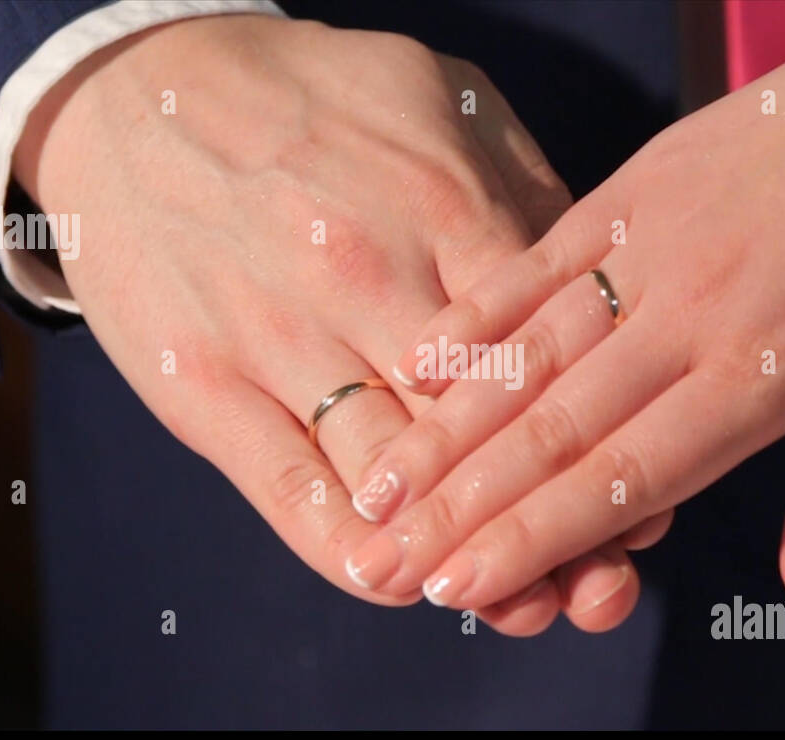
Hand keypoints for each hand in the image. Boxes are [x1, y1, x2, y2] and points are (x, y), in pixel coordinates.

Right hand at [12, 13, 646, 627]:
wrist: (143, 89)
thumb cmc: (316, 102)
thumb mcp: (446, 105)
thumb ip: (526, 200)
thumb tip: (593, 292)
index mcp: (449, 214)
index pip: (550, 357)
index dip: (601, 439)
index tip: (641, 498)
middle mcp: (372, 283)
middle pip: (484, 435)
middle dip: (548, 521)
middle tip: (599, 586)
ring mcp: (283, 340)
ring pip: (396, 481)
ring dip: (462, 556)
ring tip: (518, 605)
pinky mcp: (207, 387)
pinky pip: (292, 494)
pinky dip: (351, 551)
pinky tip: (397, 581)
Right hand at [343, 1, 784, 620]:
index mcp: (769, 370)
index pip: (624, 476)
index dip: (536, 537)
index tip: (464, 583)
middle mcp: (692, 314)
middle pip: (554, 426)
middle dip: (463, 505)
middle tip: (389, 558)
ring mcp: (653, 246)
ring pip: (528, 355)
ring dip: (446, 427)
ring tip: (380, 483)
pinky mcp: (634, 192)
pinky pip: (537, 264)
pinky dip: (475, 319)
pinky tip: (417, 363)